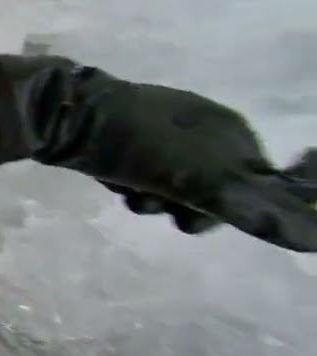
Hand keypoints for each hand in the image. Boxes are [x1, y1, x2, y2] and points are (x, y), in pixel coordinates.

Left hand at [0, 53, 316, 251]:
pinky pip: (145, 178)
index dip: (236, 207)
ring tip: (130, 191)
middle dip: (186, 207)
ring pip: (174, 189)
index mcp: (227, 127)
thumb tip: (312, 237)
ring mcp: (164, 133)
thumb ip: (252, 208)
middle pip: (213, 190)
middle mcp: (202, 127)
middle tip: (163, 204)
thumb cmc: (135, 145)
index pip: (258, 181)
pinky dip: (132, 186)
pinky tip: (113, 181)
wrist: (62, 117)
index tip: (209, 212)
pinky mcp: (130, 141)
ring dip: (154, 200)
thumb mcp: (197, 180)